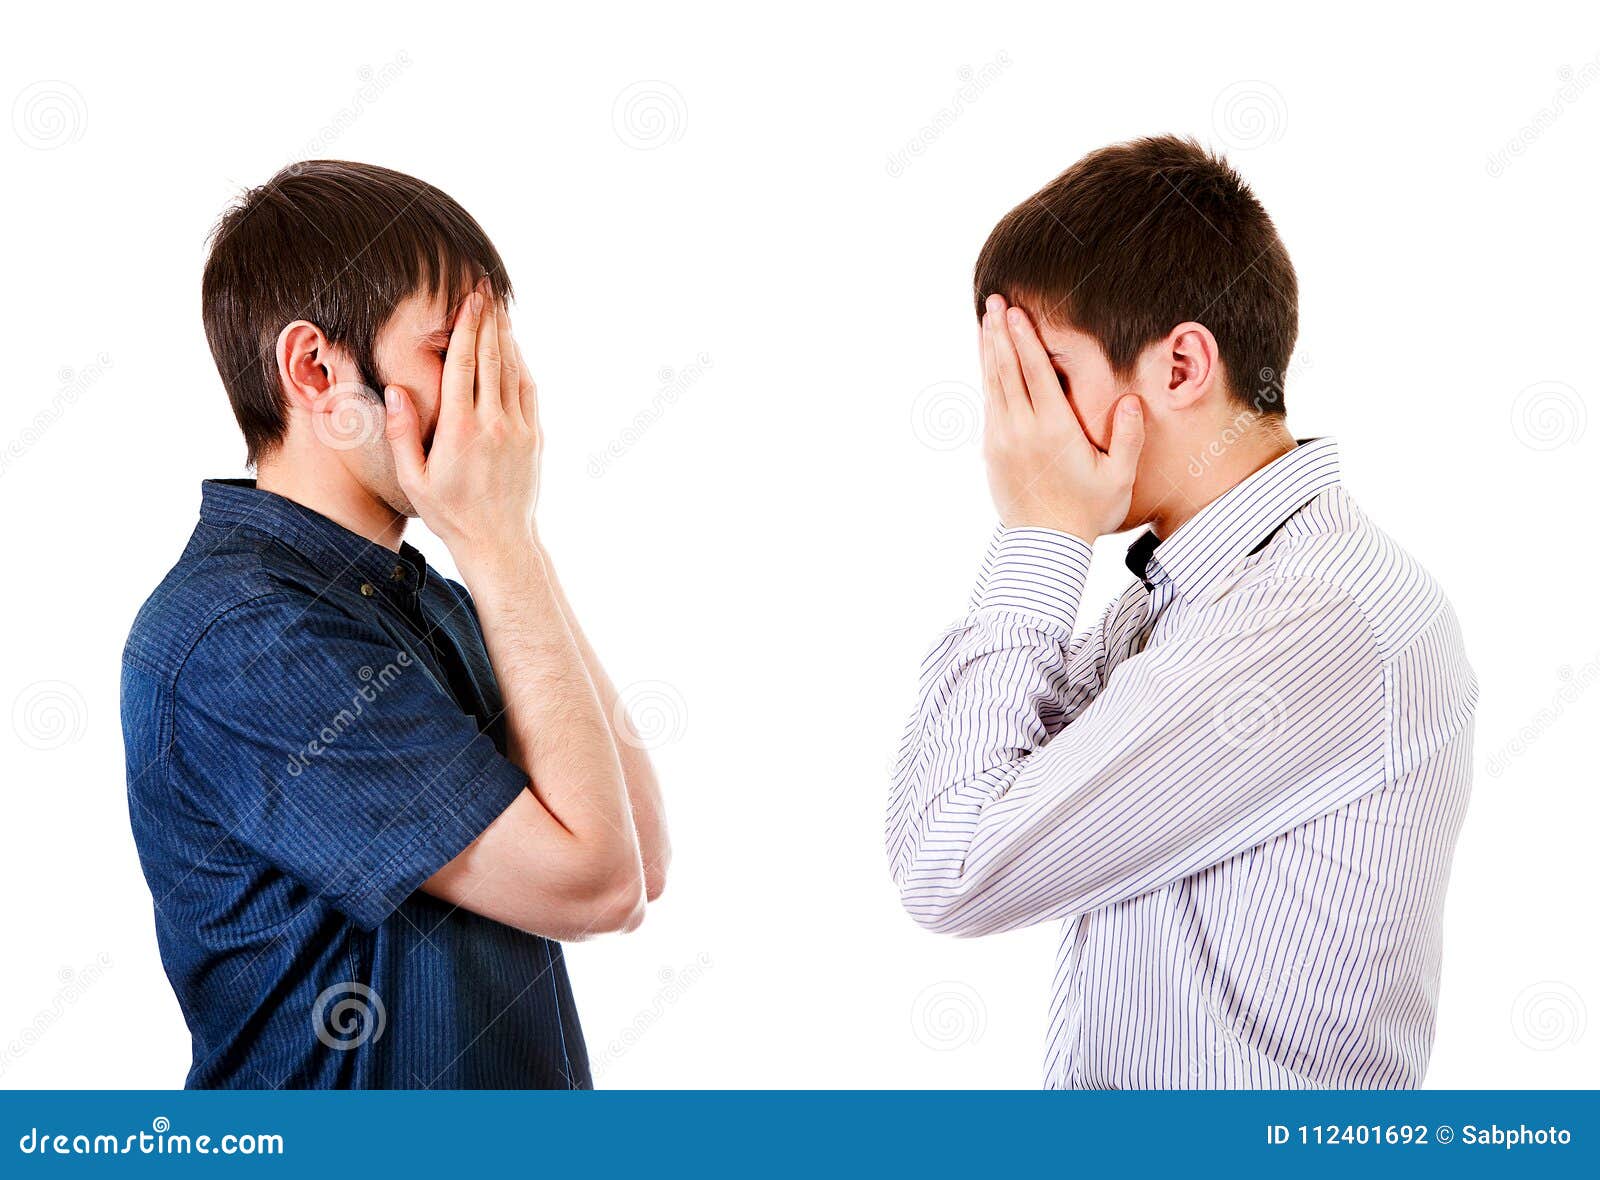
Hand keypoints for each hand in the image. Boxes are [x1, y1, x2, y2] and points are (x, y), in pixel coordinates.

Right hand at [385, 279, 542, 563]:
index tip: (468, 299)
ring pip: (513, 370)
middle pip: (491, 357)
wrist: (499, 541)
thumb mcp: (414, 479)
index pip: (464, 364)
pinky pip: (527, 390)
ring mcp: (519, 428)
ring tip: (498, 308)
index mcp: (461, 428)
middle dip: (487, 319)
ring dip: (505, 336)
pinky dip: (519, 365)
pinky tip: (512, 349)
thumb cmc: (450, 513)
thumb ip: (403, 433)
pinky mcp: (534, 437)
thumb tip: (396, 390)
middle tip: (484, 287)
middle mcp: (494, 423)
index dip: (467, 327)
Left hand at [980, 295, 1143, 540]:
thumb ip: (1128, 438)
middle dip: (1001, 333)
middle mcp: (1021, 429)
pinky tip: (989, 363)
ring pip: (993, 385)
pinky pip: (989, 405)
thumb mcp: (1118, 478)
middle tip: (994, 302)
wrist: (1045, 547)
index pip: (1035, 374)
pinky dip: (988, 378)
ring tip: (987, 321)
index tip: (1016, 312)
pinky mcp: (992, 451)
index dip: (1025, 340)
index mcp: (1053, 430)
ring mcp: (1002, 439)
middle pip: (1007, 370)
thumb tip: (1130, 401)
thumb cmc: (1087, 513)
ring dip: (989, 351)